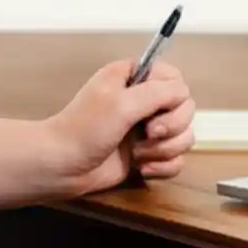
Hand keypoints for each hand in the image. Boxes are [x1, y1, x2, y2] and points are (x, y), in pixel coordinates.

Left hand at [43, 59, 195, 195]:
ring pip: (184, 136)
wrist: (62, 167)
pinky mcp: (148, 155)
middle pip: (186, 109)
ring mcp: (148, 130)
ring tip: (139, 154)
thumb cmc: (85, 129)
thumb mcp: (122, 102)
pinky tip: (143, 169)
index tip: (154, 108)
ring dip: (165, 148)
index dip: (172, 95)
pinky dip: (163, 166)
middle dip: (171, 126)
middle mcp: (145, 101)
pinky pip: (176, 160)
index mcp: (135, 79)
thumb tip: (183, 94)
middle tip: (148, 133)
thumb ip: (159, 92)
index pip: (175, 79)